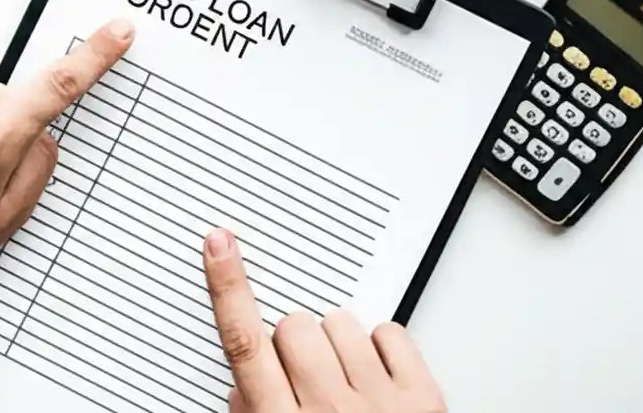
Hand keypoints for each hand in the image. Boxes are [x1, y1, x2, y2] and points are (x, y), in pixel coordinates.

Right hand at [203, 230, 445, 412]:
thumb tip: (243, 394)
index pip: (244, 343)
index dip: (228, 287)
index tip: (219, 246)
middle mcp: (328, 411)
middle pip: (292, 327)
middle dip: (292, 344)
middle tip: (305, 379)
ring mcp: (379, 402)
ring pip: (340, 323)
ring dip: (337, 346)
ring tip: (346, 384)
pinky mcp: (423, 397)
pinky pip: (390, 333)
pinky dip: (383, 348)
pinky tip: (378, 377)